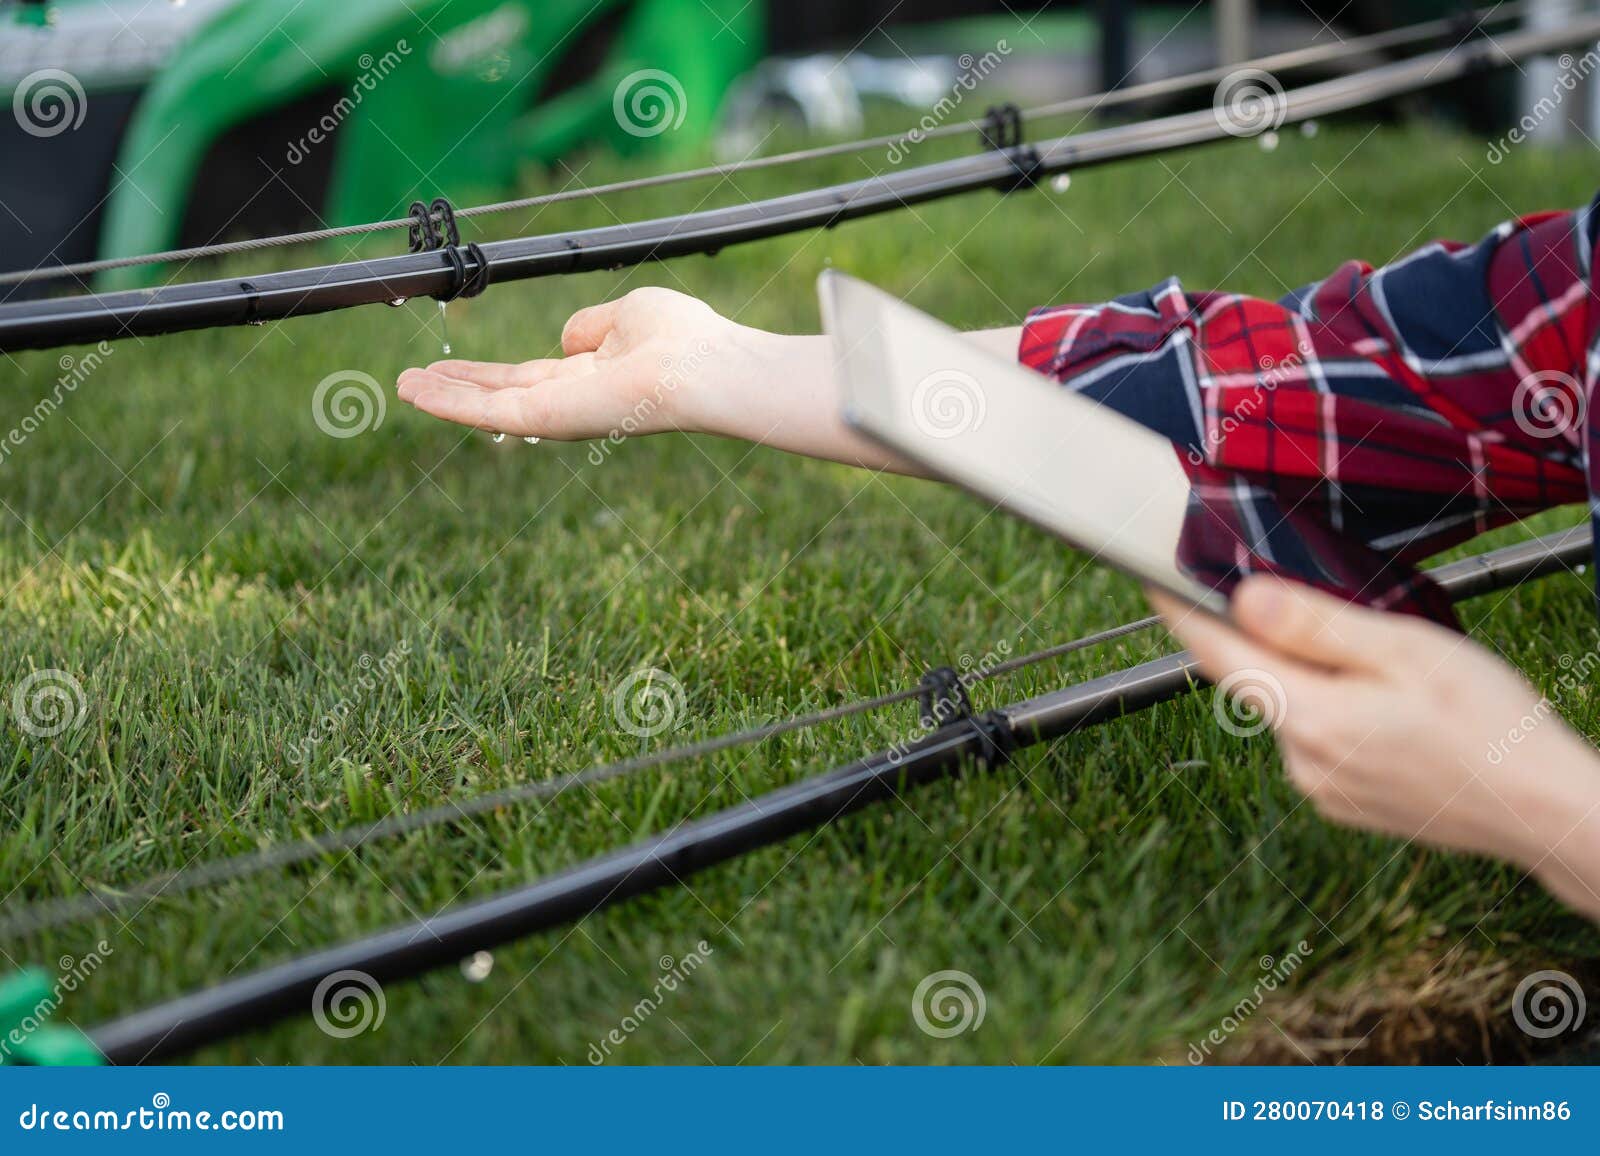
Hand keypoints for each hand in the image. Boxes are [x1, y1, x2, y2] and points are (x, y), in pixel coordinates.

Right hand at [395, 286, 931, 470]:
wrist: (704, 370)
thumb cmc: (685, 339)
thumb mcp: (631, 314)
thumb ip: (594, 325)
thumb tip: (568, 337)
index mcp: (592, 376)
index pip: (531, 376)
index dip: (492, 372)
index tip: (456, 366)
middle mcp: (573, 399)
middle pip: (503, 393)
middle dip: (458, 387)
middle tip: (414, 382)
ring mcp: (560, 413)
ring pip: (490, 406)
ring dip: (445, 396)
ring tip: (403, 387)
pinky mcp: (550, 418)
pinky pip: (491, 411)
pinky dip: (451, 403)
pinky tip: (417, 393)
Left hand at [1150, 579, 1599, 917]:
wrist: (1542, 809)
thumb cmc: (1489, 725)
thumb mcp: (1403, 650)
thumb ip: (1316, 626)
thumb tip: (1242, 598)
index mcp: (1310, 717)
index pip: (1218, 655)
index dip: (1182, 614)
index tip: (1153, 581)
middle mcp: (1302, 760)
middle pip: (1258, 680)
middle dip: (1271, 641)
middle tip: (1318, 606)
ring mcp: (1321, 787)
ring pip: (1293, 709)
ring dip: (1314, 679)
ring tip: (1384, 667)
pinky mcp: (1344, 803)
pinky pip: (1319, 741)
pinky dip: (1336, 713)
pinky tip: (1390, 708)